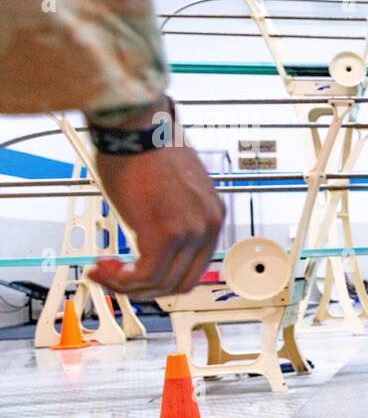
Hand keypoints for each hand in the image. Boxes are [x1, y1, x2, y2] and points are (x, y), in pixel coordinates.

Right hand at [87, 143, 224, 299]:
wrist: (138, 129)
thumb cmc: (147, 149)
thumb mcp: (170, 191)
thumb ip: (170, 218)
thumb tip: (150, 240)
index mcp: (213, 216)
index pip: (195, 267)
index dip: (163, 278)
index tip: (137, 274)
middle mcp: (208, 226)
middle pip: (180, 282)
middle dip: (145, 289)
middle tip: (117, 280)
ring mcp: (190, 233)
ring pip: (160, 283)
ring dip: (126, 285)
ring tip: (103, 272)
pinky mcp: (165, 235)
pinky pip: (144, 275)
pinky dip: (120, 280)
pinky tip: (103, 268)